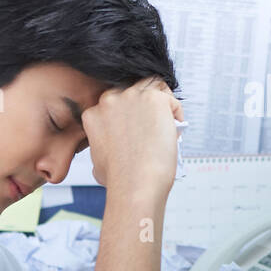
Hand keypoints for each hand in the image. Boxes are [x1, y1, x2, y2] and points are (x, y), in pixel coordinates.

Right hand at [82, 77, 183, 197]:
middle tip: (156, 122)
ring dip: (163, 101)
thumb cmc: (120, 180)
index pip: (115, 100)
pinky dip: (176, 113)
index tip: (140, 124)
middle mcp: (110, 100)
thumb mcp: (99, 161)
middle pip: (133, 87)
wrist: (135, 184)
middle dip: (146, 102)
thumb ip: (104, 146)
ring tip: (169, 122)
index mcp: (94, 113)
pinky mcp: (154, 99)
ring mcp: (132, 97)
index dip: (131, 111)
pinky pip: (171, 100)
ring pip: (153, 85)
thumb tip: (117, 149)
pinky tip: (175, 131)